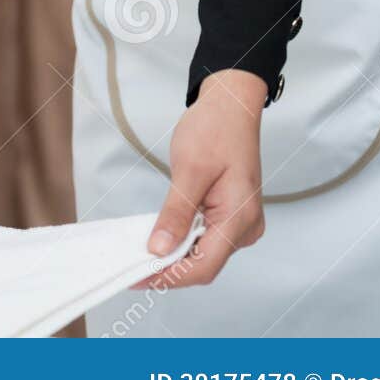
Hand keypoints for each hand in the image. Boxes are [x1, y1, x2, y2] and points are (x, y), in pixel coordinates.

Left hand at [131, 68, 266, 288]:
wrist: (232, 103)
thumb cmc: (217, 128)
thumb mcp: (190, 169)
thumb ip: (176, 213)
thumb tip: (159, 250)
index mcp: (241, 217)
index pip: (204, 265)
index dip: (169, 275)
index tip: (137, 276)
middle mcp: (246, 227)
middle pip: (204, 263)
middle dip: (169, 267)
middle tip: (132, 266)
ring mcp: (241, 222)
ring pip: (205, 253)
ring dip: (175, 254)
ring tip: (143, 252)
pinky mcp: (232, 215)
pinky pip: (207, 238)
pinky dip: (184, 240)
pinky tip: (163, 235)